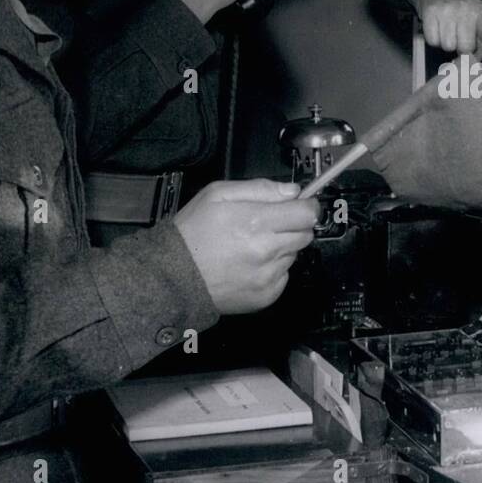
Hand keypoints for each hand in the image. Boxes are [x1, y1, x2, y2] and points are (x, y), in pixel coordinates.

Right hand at [173, 179, 318, 313]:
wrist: (173, 277)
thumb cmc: (192, 233)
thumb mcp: (218, 194)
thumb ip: (259, 188)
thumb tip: (291, 191)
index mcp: (255, 221)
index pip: (306, 213)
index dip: (308, 206)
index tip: (303, 204)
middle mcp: (266, 250)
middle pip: (306, 234)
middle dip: (295, 225)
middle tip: (272, 224)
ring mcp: (268, 275)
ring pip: (294, 254)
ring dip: (282, 247)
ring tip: (253, 245)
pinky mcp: (267, 294)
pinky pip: (284, 275)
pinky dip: (273, 268)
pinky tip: (250, 264)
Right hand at [410, 0, 481, 60]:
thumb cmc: (463, 7)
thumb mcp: (479, 17)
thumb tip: (480, 59)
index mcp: (480, 13)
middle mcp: (465, 10)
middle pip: (465, 47)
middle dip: (462, 49)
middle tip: (460, 38)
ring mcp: (447, 10)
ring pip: (448, 46)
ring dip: (447, 44)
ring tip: (449, 30)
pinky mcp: (430, 12)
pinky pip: (432, 41)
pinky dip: (435, 39)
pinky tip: (439, 28)